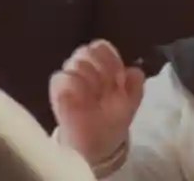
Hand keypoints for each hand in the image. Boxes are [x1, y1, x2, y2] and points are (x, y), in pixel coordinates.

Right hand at [49, 39, 144, 165]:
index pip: (100, 46)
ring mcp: (69, 80)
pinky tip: (82, 100)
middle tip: (109, 88)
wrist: (97, 146)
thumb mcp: (130, 102)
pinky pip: (60, 77)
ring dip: (90, 78)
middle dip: (101, 68)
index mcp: (100, 68)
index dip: (110, 58)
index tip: (119, 78)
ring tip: (96, 97)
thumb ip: (135, 85)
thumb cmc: (111, 121)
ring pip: (75, 62)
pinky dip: (73, 86)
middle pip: (86, 51)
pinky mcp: (57, 94)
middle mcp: (82, 70)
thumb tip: (134, 69)